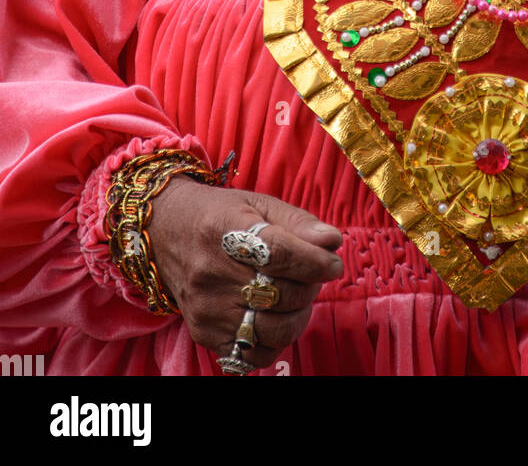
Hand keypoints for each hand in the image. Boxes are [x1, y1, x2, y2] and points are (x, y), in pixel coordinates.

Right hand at [148, 176, 343, 369]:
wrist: (165, 232)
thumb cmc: (221, 215)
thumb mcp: (259, 203)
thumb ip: (298, 222)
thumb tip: (332, 242)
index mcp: (227, 230)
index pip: (279, 253)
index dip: (315, 262)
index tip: (332, 263)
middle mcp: (211, 273)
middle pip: (281, 294)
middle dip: (310, 286)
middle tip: (312, 274)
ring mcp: (206, 308)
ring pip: (272, 330)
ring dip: (297, 315)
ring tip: (295, 295)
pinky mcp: (204, 333)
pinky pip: (252, 354)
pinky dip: (274, 341)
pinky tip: (274, 317)